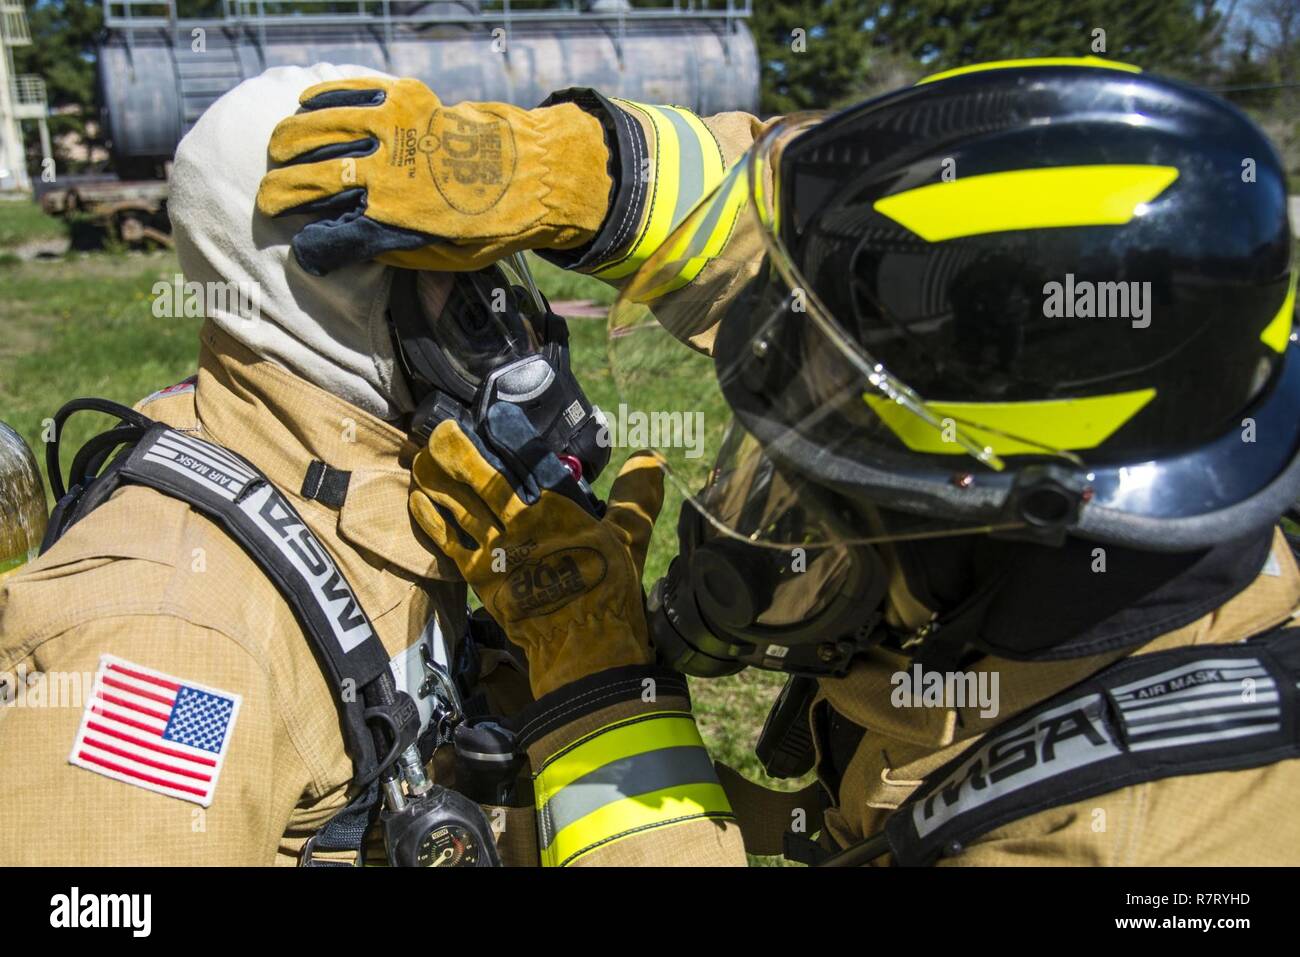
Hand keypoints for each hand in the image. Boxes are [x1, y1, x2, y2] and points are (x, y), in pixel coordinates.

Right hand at [256, 77, 611, 274]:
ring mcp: (393, 130)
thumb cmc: (493, 224)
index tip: (304, 251)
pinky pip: (349, 92)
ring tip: (278, 151)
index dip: (310, 247)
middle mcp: (386, 173)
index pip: (330, 237)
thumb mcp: (448, 258)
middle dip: (280, 193)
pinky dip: (320, 100)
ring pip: (318, 129)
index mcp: (396, 221)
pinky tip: (305, 107)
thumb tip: (356, 246)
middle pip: (311, 180)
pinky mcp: (405, 98)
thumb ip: (398, 252)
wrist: (535, 171)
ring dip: (289, 142)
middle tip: (268, 200)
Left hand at [409, 415, 663, 698]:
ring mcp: (497, 549)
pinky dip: (431, 518)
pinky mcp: (480, 575)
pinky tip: (418, 500)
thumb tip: (651, 458)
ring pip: (459, 505)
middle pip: (482, 478)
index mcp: (557, 507)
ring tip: (420, 459)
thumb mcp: (629, 538)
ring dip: (437, 480)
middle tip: (439, 431)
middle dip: (457, 452)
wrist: (583, 646)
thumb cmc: (609, 591)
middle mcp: (521, 522)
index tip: (490, 416)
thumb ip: (635, 497)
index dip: (506, 435)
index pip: (526, 460)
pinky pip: (448, 541)